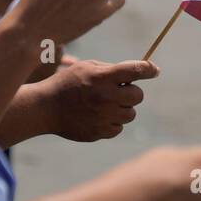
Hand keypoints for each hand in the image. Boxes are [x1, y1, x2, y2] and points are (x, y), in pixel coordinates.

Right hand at [42, 59, 159, 142]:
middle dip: (132, 92)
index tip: (154, 70)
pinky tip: (97, 116)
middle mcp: (105, 97)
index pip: (135, 70)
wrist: (45, 108)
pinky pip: (118, 128)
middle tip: (119, 90)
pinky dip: (112, 122)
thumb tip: (137, 73)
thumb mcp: (87, 67)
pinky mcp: (99, 132)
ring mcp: (103, 117)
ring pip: (130, 114)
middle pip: (138, 95)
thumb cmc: (67, 83)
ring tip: (105, 104)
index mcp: (102, 77)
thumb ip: (111, 70)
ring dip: (123, 108)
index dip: (149, 69)